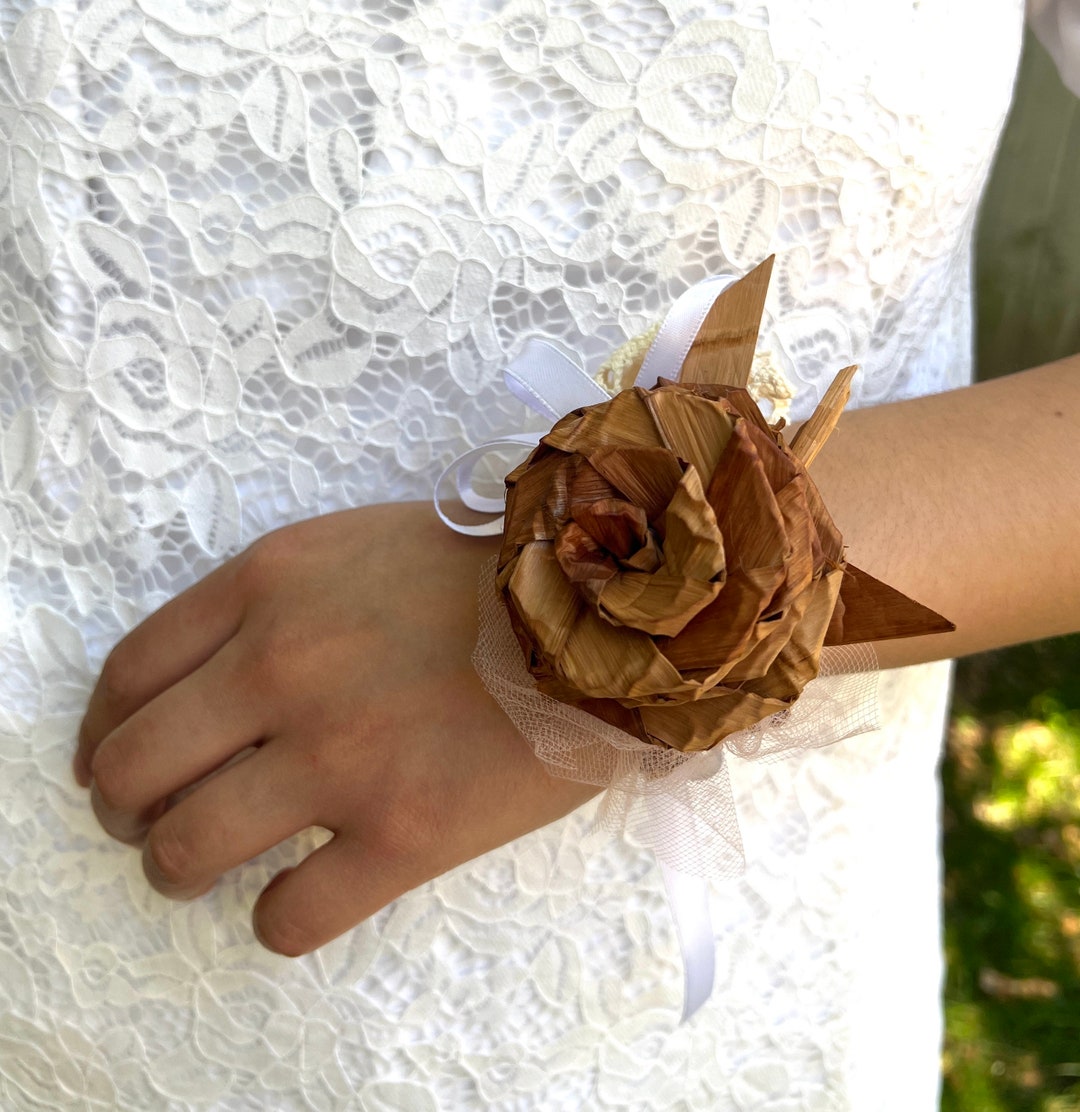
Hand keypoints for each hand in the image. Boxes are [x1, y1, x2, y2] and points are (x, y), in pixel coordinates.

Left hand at [75, 502, 598, 954]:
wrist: (611, 610)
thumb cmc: (490, 570)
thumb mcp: (357, 545)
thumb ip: (272, 601)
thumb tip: (214, 682)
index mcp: (268, 586)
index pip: (127, 675)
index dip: (107, 730)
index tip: (123, 755)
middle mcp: (284, 670)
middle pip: (132, 769)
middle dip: (127, 807)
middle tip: (153, 818)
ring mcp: (339, 757)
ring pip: (188, 850)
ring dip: (178, 867)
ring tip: (204, 865)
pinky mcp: (403, 834)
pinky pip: (289, 917)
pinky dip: (276, 920)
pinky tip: (297, 900)